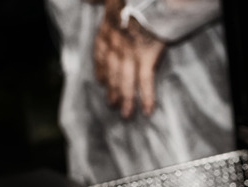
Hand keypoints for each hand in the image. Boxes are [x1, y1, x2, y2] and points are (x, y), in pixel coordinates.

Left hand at [93, 0, 165, 118]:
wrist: (145, 0)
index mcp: (106, 31)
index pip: (100, 54)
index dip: (101, 68)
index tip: (101, 81)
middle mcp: (114, 46)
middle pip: (111, 71)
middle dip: (112, 89)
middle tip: (111, 104)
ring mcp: (129, 54)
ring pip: (125, 80)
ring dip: (125, 99)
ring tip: (126, 113)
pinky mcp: (145, 59)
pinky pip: (145, 82)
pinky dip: (146, 97)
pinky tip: (147, 110)